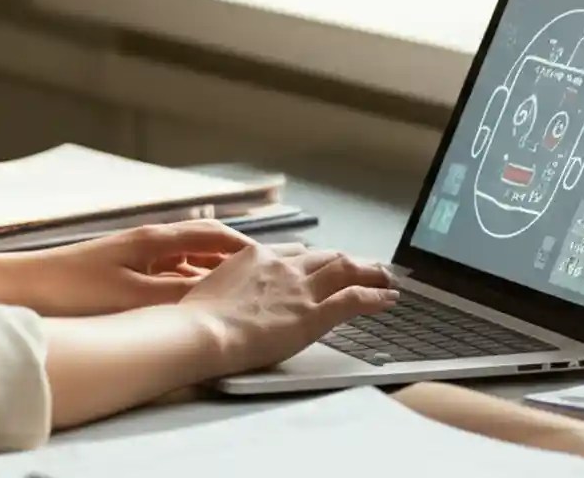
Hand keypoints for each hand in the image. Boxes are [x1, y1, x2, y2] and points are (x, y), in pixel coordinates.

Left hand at [15, 219, 256, 315]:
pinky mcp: (123, 270)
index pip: (216, 236)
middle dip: (236, 260)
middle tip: (265, 278)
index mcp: (156, 239)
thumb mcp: (135, 296)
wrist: (26, 286)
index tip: (273, 265)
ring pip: (188, 260)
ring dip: (213, 273)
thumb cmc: (76, 289)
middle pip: (205, 245)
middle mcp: (150, 240)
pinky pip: (169, 272)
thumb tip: (220, 291)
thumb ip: (179, 293)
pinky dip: (189, 283)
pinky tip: (194, 302)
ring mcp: (136, 254)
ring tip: (238, 293)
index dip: (247, 250)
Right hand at [179, 243, 397, 374]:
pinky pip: (354, 298)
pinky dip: (376, 295)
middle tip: (364, 265)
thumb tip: (223, 296)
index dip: (313, 258)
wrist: (203, 331)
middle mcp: (283, 266)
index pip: (293, 252)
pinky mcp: (314, 313)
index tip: (323, 262)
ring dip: (369, 271)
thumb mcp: (207, 290)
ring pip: (346, 270)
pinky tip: (389, 298)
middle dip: (347, 260)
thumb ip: (226, 287)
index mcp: (255, 257)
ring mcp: (301, 288)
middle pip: (325, 256)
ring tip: (386, 276)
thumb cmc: (195, 319)